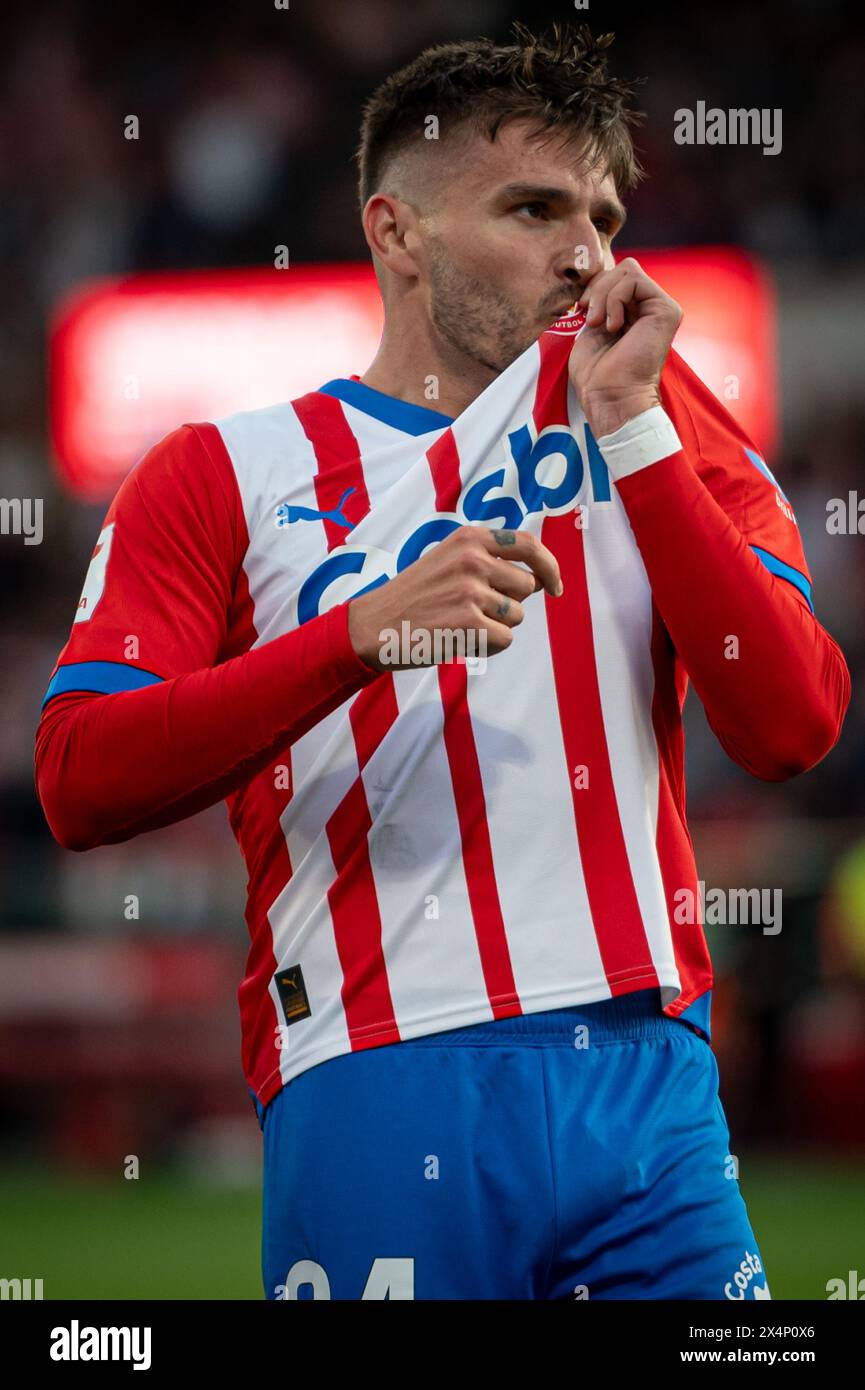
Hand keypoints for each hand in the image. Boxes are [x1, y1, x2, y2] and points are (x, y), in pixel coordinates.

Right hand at [347, 524, 562, 671]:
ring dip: (496, 625)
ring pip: (516, 616)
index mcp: (469, 538)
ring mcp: (471, 591)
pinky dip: (488, 646)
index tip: (555, 586)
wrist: (374, 625)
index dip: (549, 567)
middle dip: (511, 603)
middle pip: (528, 587)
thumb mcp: (447, 559)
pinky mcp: (469, 623)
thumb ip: (488, 559)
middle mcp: (473, 559)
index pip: (529, 545)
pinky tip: (461, 640)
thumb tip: (540, 579)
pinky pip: (505, 639)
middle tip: (474, 610)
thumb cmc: (414, 596)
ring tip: (460, 623)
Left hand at [568, 257, 682, 437]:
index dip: (594, 288)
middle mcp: (651, 308)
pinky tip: (614, 326)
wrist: (609, 396)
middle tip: (591, 320)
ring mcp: (661, 308)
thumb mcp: (591, 327)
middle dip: (598, 289)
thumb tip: (595, 276)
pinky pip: (634, 280)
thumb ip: (599, 300)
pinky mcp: (666, 310)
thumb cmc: (596, 373)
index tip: (582, 312)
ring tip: (601, 325)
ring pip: (628, 269)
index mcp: (634, 312)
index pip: (615, 277)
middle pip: (622, 268)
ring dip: (604, 296)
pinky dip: (614, 299)